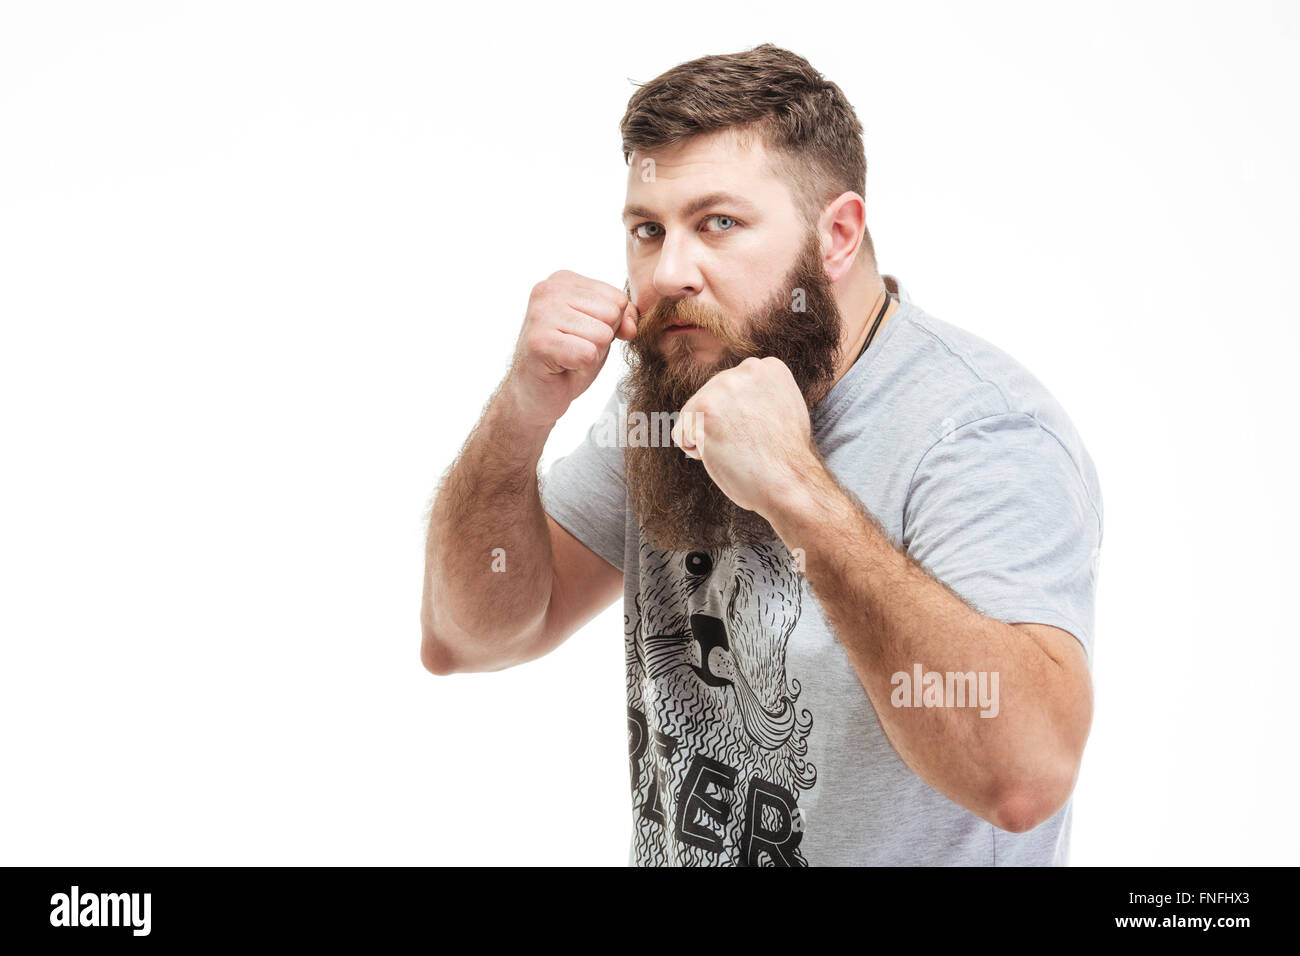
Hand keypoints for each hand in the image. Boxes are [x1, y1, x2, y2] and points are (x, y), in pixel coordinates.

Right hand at [504, 270, 637, 428]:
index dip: (611, 326)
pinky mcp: (539, 342)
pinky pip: (588, 354)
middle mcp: (548, 290)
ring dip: (591, 355)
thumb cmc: (567, 358)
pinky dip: (582, 368)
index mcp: (563, 280)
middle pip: (612, 314)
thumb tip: (630, 326)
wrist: (535, 393)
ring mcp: (541, 314)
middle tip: (575, 349)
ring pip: (602, 335)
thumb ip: (621, 318)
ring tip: (568, 357)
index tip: (584, 336)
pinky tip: (562, 367)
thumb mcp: (601, 331)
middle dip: (601, 340)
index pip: (618, 298)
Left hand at [670, 356, 820, 516]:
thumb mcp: (781, 410)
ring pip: (692, 415)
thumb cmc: (784, 459)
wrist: (789, 482)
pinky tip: (722, 454)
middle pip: (707, 398)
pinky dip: (696, 450)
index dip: (738, 419)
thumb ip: (758, 395)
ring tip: (738, 449)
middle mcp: (747, 369)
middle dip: (720, 426)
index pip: (728, 390)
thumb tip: (735, 396)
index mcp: (767, 367)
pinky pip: (681, 433)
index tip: (761, 432)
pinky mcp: (705, 410)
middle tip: (749, 444)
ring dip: (708, 438)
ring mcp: (725, 387)